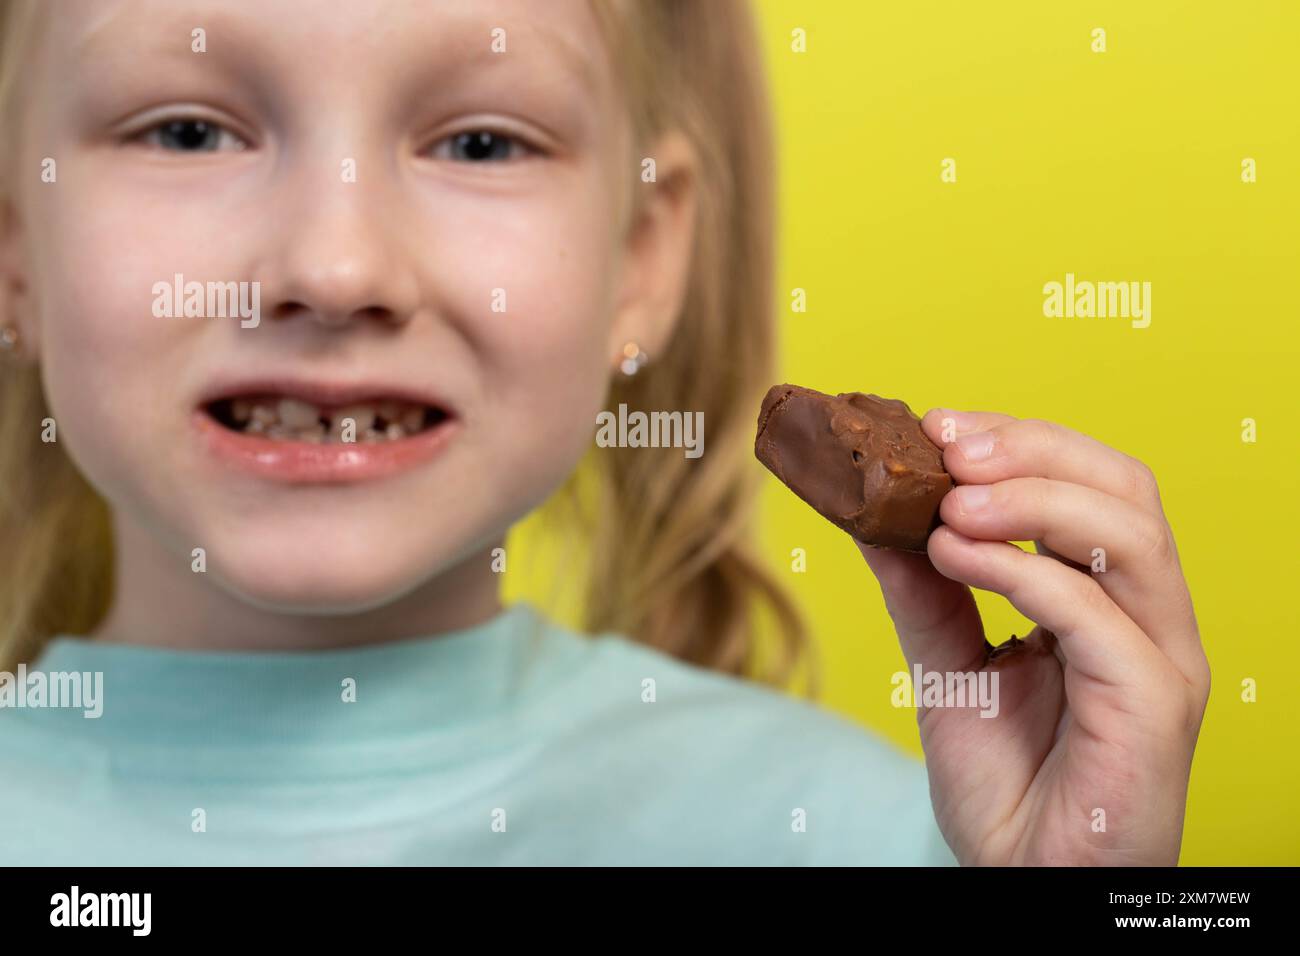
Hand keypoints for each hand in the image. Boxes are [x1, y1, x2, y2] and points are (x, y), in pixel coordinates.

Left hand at [859, 409, 1209, 865]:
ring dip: (1030, 499)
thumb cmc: (1005, 782)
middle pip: (1125, 487)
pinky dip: (1023, 571)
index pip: (1091, 482)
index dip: (1020, 440)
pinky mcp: (1153, 703)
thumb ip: (924, 591)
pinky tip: (957, 556)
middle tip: (947, 443)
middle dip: (1033, 448)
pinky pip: (1097, 614)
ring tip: (947, 501)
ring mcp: (1160, 657)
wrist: (1022, 878)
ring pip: (1127, 535)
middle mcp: (1149, 617)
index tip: (938, 424)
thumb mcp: (948, 665)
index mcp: (1111, 597)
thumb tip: (875, 515)